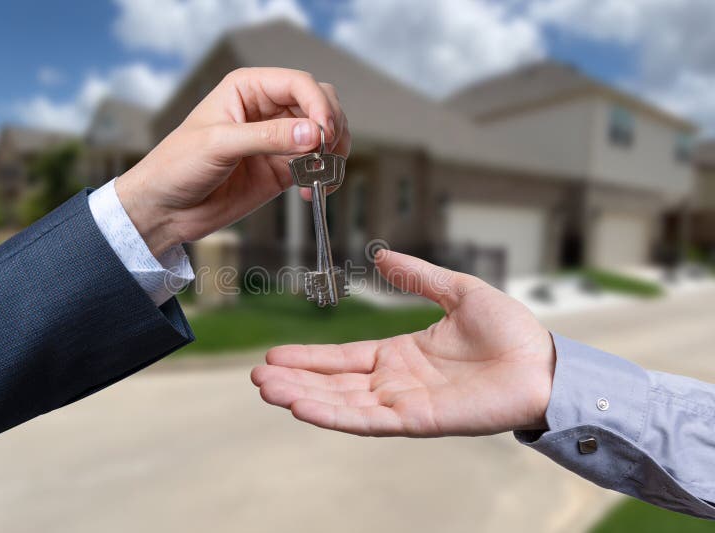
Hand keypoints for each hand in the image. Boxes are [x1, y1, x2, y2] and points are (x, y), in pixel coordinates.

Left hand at [115, 67, 350, 256]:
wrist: (165, 209)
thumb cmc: (177, 166)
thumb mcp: (218, 145)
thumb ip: (267, 138)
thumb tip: (314, 134)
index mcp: (248, 88)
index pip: (299, 84)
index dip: (319, 105)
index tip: (324, 134)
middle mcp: (267, 109)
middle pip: (320, 104)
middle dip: (332, 126)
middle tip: (326, 155)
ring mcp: (277, 140)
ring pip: (325, 134)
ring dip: (333, 153)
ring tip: (322, 176)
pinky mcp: (282, 170)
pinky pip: (316, 166)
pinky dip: (324, 177)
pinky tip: (312, 192)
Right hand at [251, 250, 555, 436]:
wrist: (544, 363)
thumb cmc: (510, 332)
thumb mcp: (456, 291)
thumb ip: (418, 275)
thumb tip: (382, 255)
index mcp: (401, 353)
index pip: (344, 358)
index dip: (310, 357)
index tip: (276, 353)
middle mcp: (396, 382)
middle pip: (334, 383)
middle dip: (295, 379)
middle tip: (259, 375)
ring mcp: (404, 403)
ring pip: (343, 402)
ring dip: (303, 396)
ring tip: (267, 388)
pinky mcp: (418, 420)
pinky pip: (368, 420)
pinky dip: (333, 414)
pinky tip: (302, 406)